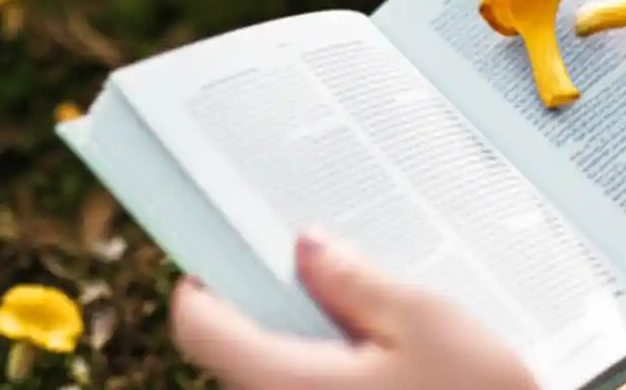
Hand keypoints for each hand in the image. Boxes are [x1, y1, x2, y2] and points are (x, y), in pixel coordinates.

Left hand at [170, 229, 537, 389]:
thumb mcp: (426, 322)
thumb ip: (356, 282)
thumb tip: (308, 249)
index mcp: (287, 382)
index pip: (199, 329)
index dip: (204, 284)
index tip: (227, 257)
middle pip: (239, 354)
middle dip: (276, 310)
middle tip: (328, 279)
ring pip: (278, 378)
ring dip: (311, 345)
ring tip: (374, 326)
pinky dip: (334, 374)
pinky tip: (388, 366)